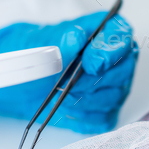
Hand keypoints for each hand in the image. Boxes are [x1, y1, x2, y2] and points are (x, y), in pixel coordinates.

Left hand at [0, 13, 137, 133]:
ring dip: (83, 98)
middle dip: (93, 80)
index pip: (122, 37)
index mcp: (107, 31)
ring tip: (59, 94)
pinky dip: (81, 115)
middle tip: (68, 83)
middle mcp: (118, 59)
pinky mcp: (106, 110)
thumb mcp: (45, 40)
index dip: (110, 51)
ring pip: (113, 97)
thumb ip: (64, 39)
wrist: (26, 77)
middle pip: (123, 71)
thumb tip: (76, 37)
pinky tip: (64, 108)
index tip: (91, 62)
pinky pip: (102, 118)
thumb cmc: (39, 53)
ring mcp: (115, 86)